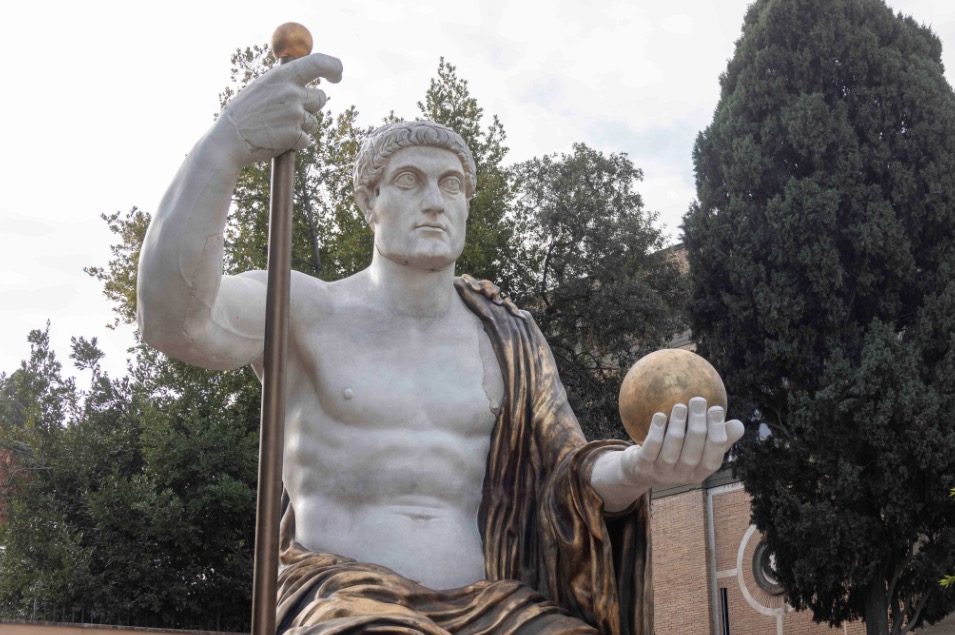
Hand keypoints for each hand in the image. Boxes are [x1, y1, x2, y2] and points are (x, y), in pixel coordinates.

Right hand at [218, 52, 342, 164]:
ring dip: (301, 127)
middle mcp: (292, 92)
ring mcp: (295, 114)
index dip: (333, 67)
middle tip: (292, 112)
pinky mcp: (296, 135)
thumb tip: (305, 72)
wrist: (230, 140)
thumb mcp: (261, 87)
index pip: (318, 63)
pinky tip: (277, 139)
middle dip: (312, 106)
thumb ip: (284, 80)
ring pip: (313, 121)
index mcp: (283, 76)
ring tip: (277, 128)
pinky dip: (296, 142)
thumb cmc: (244, 113)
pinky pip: (307, 139)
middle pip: (321, 98)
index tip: (338, 75)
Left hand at [591, 397, 744, 511]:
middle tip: (698, 400)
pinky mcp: (643, 467)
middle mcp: (681, 477)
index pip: (713, 458)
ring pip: (671, 451)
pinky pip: (650, 450)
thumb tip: (739, 425)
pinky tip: (660, 415)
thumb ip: (718, 439)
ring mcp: (661, 474)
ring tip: (680, 406)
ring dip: (677, 426)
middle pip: (692, 453)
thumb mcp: (698, 449)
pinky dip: (656, 432)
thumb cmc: (675, 453)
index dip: (716, 434)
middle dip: (697, 425)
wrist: (639, 470)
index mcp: (699, 473)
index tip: (716, 409)